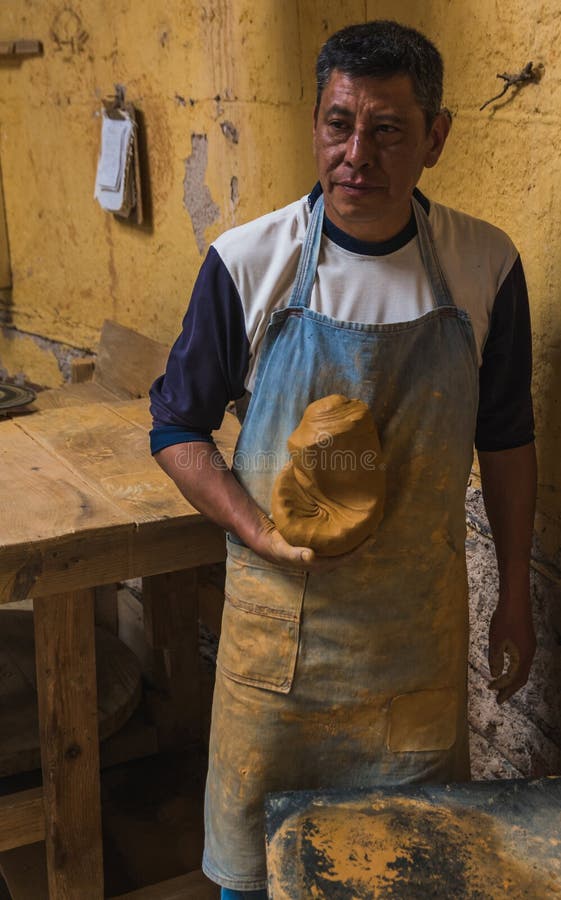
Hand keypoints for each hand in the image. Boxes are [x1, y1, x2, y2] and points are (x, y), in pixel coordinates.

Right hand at [250, 511, 372, 572]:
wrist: (267, 541)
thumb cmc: (278, 548)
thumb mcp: (285, 551)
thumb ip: (297, 554)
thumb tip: (310, 556)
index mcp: (321, 564)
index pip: (346, 558)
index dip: (360, 549)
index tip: (372, 537)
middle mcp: (325, 558)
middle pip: (349, 550)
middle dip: (362, 540)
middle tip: (375, 525)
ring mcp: (323, 550)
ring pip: (344, 543)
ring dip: (356, 534)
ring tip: (367, 521)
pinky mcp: (320, 541)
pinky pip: (337, 536)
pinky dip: (345, 529)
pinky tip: (350, 518)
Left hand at [488, 594, 535, 703]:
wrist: (516, 600)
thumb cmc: (504, 619)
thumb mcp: (496, 640)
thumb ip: (495, 659)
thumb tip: (495, 674)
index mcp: (522, 656)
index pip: (514, 678)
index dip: (503, 687)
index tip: (493, 693)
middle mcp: (529, 654)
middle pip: (521, 678)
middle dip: (510, 689)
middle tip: (499, 699)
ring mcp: (530, 647)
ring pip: (523, 669)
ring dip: (512, 679)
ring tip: (500, 686)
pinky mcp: (527, 640)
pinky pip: (523, 661)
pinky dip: (514, 669)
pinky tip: (506, 668)